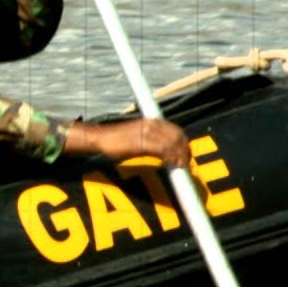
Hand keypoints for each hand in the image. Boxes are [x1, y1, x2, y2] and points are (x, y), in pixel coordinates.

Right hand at [64, 118, 190, 168]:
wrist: (101, 138)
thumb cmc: (117, 138)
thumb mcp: (138, 132)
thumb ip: (152, 137)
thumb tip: (165, 149)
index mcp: (152, 120)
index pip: (176, 130)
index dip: (184, 143)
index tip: (186, 154)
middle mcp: (151, 124)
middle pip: (177, 136)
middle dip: (184, 150)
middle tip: (186, 162)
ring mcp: (147, 133)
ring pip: (171, 143)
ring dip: (179, 155)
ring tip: (180, 165)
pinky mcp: (141, 143)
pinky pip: (162, 150)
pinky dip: (170, 157)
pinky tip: (171, 164)